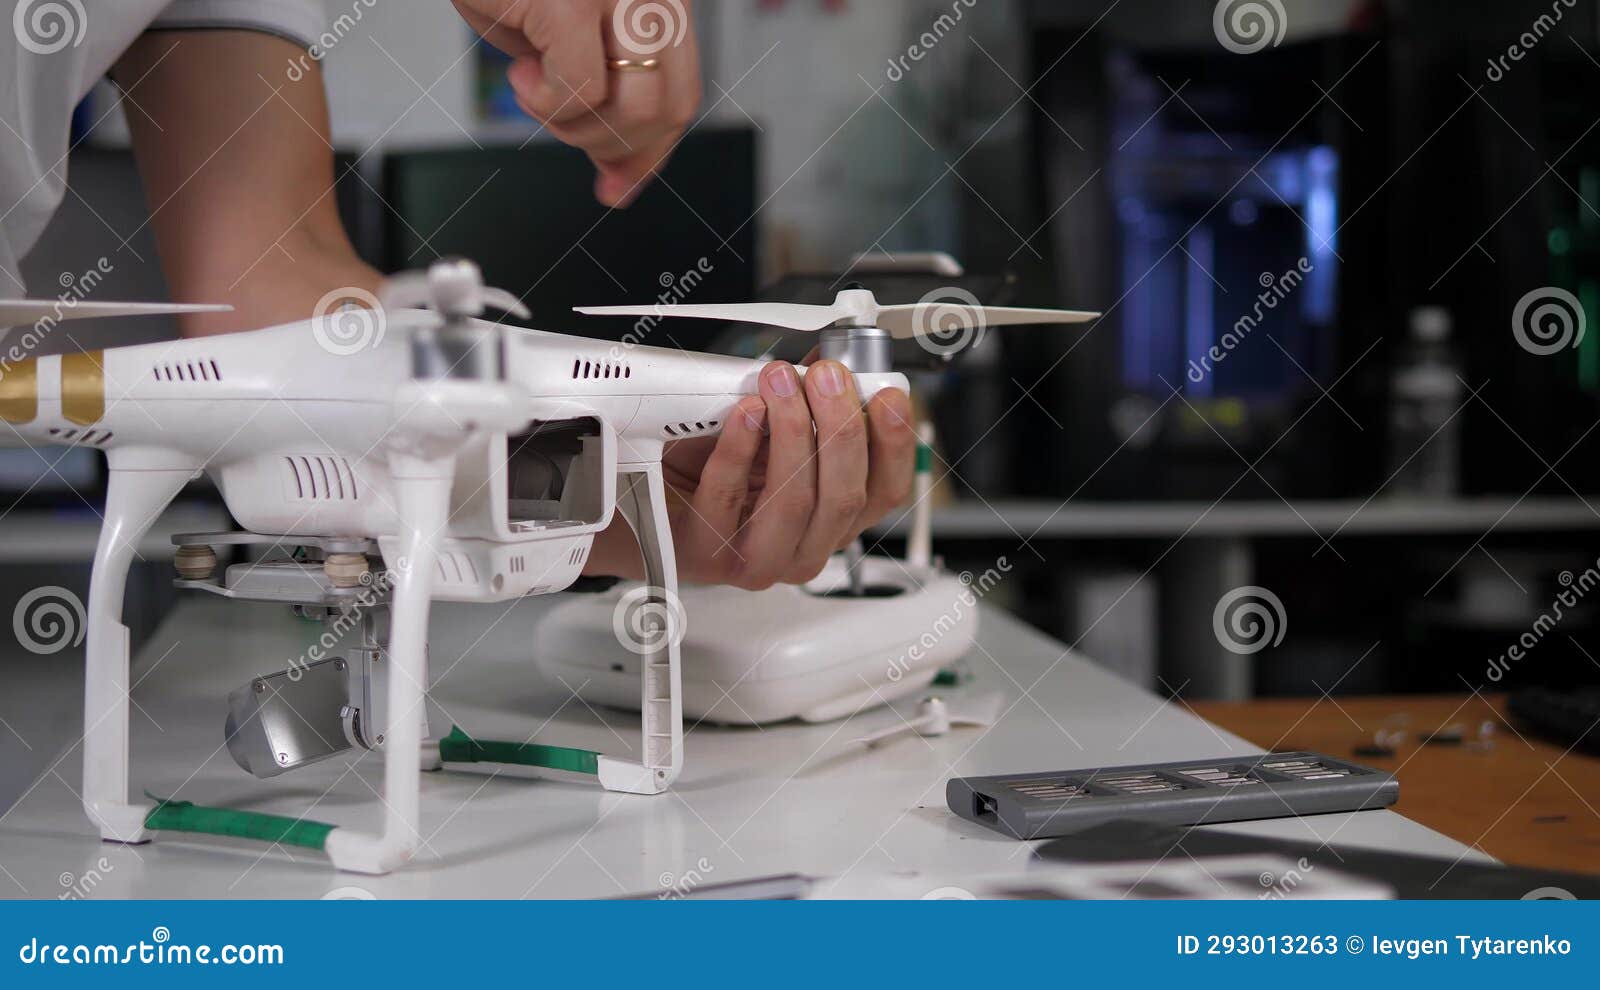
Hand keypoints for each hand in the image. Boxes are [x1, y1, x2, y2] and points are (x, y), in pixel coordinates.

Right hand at [452, 0, 701, 206]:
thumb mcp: (569, 49)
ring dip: (573, 124)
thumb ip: (606, 102)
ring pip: (635, 109)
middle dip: (606, 142)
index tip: (617, 186)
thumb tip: (620, 176)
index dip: (650, 152)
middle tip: (558, 119)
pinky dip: (543, 103)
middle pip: (667, 111)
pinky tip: (521, 74)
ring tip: (535, 89)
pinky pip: (581, 91)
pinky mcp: (575, 1)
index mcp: (661, 3)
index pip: (681, 96)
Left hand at [585, 361, 917, 586]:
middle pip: (844, 496)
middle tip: (827, 376)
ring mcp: (758, 558)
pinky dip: (739, 447)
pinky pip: (728, 496)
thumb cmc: (716, 465)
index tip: (887, 394)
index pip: (885, 491)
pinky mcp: (708, 553)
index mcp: (834, 520)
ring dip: (791, 430)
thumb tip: (836, 362)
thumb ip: (811, 404)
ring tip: (780, 382)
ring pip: (795, 500)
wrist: (650, 495)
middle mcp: (805, 547)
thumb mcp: (775, 432)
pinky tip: (745, 412)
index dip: (894, 444)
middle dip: (841, 427)